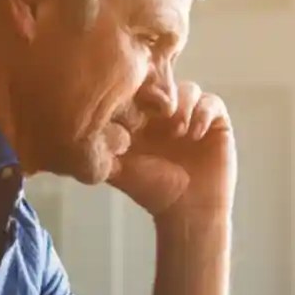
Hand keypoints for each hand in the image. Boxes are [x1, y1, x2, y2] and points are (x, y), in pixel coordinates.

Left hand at [108, 82, 235, 219]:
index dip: (137, 92)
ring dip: (183, 104)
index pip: (140, 89)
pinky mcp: (215, 123)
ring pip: (188, 89)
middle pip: (166, 82)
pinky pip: (211, 102)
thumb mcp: (119, 169)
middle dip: (162, 94)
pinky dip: (202, 113)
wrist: (187, 211)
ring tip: (177, 130)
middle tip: (157, 114)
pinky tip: (193, 135)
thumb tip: (79, 129)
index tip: (135, 112)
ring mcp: (192, 116)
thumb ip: (102, 149)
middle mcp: (168, 114)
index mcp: (143, 119)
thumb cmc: (152, 191)